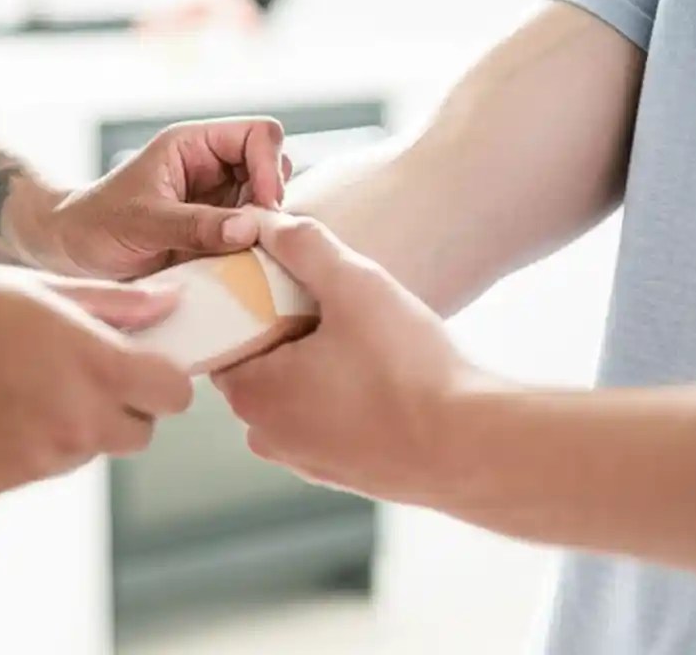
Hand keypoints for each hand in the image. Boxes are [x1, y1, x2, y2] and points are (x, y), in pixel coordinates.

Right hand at [0, 276, 186, 522]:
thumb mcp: (32, 288)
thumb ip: (110, 306)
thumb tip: (170, 304)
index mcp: (94, 367)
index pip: (173, 395)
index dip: (160, 378)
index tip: (137, 362)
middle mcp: (72, 423)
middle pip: (136, 433)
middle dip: (117, 406)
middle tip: (72, 370)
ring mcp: (31, 462)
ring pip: (84, 451)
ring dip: (67, 424)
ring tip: (14, 380)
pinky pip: (34, 470)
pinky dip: (21, 446)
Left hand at [18, 118, 292, 278]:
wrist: (71, 255)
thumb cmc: (95, 225)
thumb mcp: (143, 223)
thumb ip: (194, 225)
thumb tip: (250, 228)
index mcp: (195, 145)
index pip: (260, 135)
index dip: (270, 167)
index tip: (262, 209)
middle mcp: (213, 168)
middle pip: (275, 170)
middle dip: (272, 203)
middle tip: (255, 239)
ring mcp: (219, 202)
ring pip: (269, 206)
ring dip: (266, 230)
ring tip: (246, 256)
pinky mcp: (218, 234)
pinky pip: (255, 237)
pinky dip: (257, 252)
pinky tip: (241, 269)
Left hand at [211, 214, 484, 505]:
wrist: (471, 446)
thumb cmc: (408, 369)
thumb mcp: (355, 287)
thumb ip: (304, 246)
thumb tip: (266, 219)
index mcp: (251, 393)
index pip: (225, 337)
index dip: (248, 304)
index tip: (280, 282)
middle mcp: (265, 435)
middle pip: (257, 367)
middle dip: (282, 334)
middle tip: (327, 304)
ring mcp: (303, 462)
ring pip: (293, 397)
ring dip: (314, 368)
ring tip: (358, 339)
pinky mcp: (342, 476)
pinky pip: (326, 424)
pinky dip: (341, 400)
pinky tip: (379, 378)